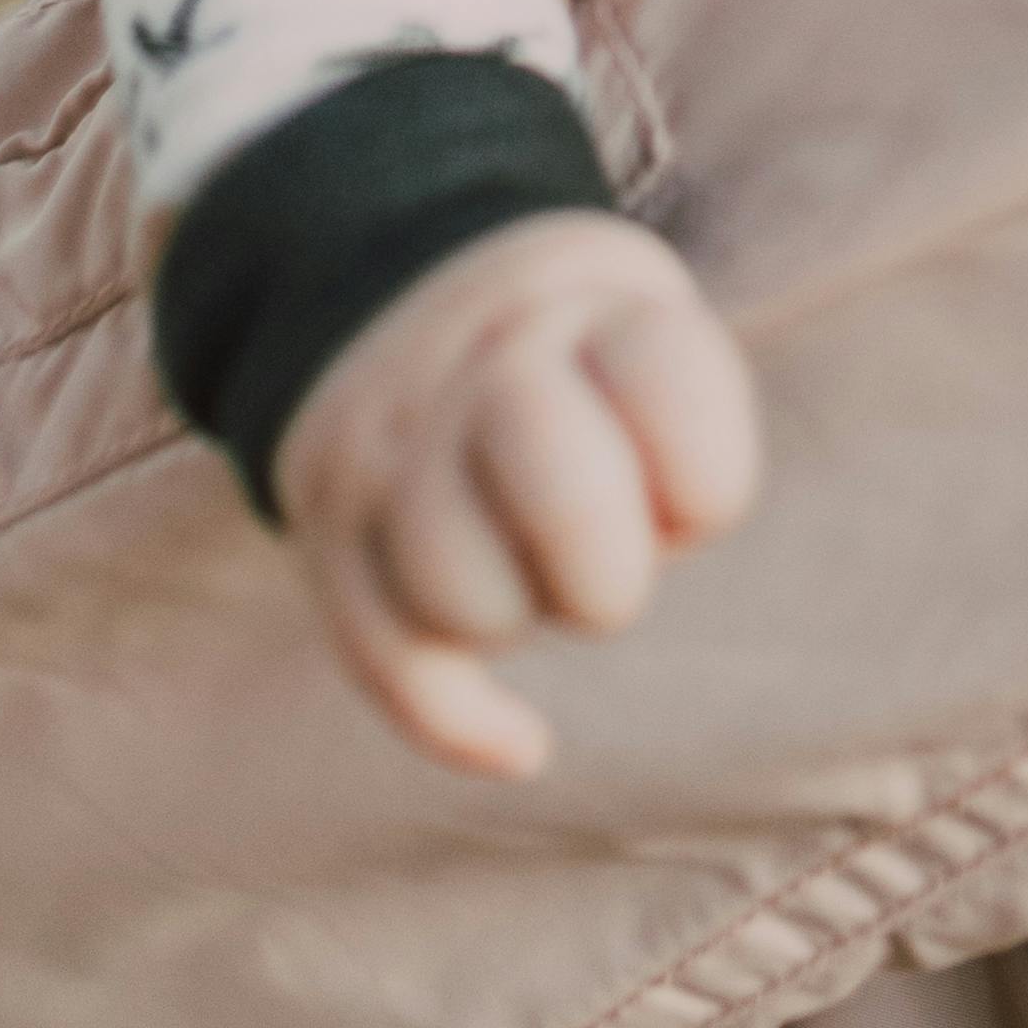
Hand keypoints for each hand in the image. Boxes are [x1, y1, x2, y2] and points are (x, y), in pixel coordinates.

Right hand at [274, 210, 764, 781]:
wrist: (389, 284)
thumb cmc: (583, 355)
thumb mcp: (647, 327)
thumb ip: (681, 443)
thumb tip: (647, 562)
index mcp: (577, 295)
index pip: (668, 394)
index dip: (699, 479)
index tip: (674, 469)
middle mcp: (471, 355)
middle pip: (568, 500)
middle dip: (610, 569)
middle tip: (604, 552)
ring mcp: (385, 439)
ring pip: (459, 595)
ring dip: (518, 617)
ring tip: (525, 577)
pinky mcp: (328, 525)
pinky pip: (387, 659)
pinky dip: (463, 724)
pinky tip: (524, 743)